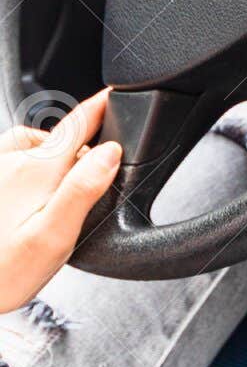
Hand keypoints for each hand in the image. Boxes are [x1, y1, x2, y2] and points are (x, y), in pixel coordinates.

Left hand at [0, 89, 120, 312]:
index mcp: (36, 172)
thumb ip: (83, 189)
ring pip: (29, 145)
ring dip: (50, 152)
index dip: (100, 106)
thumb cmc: (2, 273)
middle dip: (78, 146)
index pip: (77, 125)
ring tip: (60, 184)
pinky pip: (10, 158)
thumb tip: (110, 152)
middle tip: (92, 177)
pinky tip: (29, 191)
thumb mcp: (53, 238)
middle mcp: (9, 163)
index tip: (115, 93)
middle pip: (56, 137)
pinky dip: (28, 162)